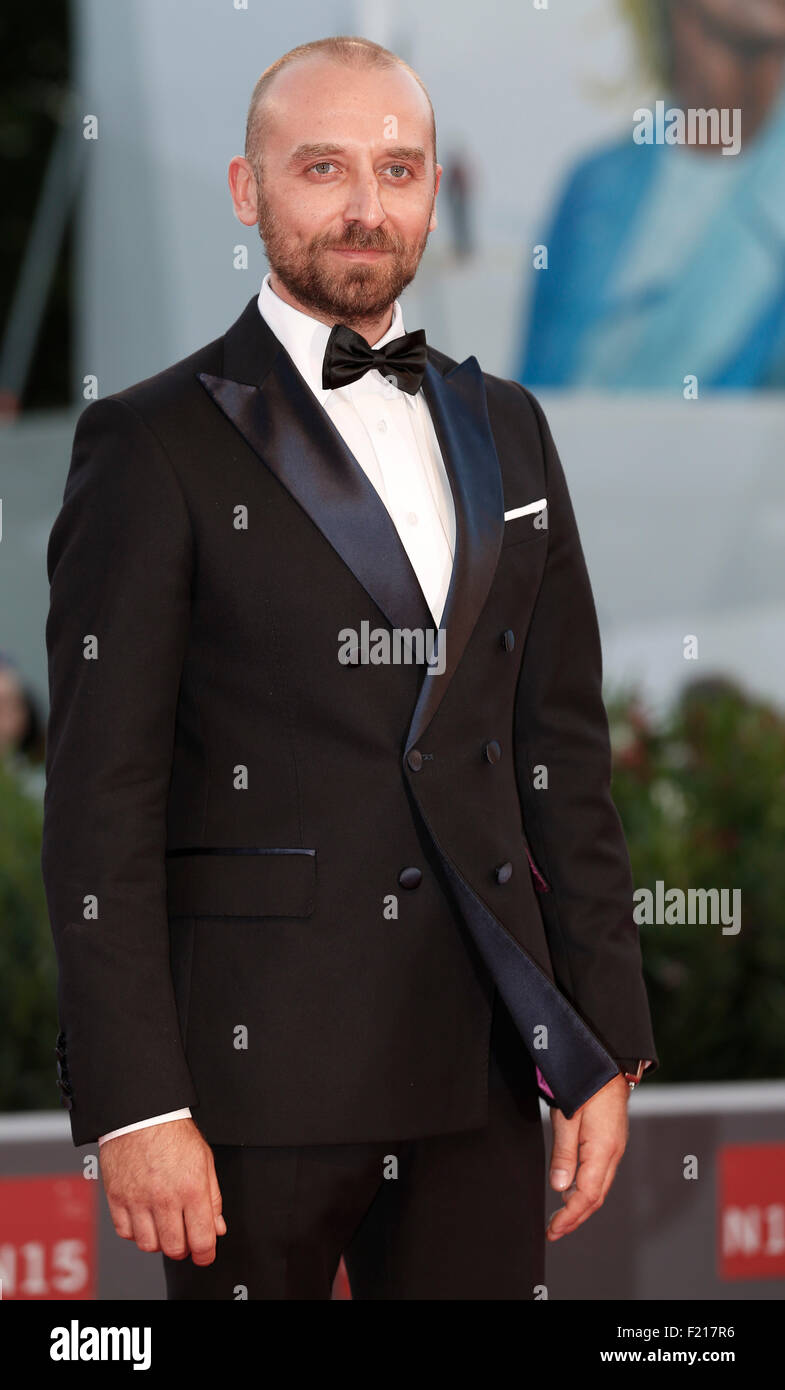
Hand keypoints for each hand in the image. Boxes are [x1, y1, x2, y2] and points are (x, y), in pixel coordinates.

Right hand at [99, 1117, 225, 1264]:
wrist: (141, 1114)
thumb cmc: (173, 1132)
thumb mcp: (205, 1161)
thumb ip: (213, 1198)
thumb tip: (217, 1226)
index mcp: (191, 1188)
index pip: (202, 1240)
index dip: (206, 1254)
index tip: (206, 1254)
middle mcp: (164, 1198)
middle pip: (175, 1248)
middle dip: (184, 1248)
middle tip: (186, 1238)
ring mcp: (138, 1200)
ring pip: (149, 1245)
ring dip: (160, 1241)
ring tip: (165, 1225)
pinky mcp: (117, 1198)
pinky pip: (126, 1233)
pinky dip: (136, 1232)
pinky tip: (145, 1218)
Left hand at [546, 1073, 628, 1241]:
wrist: (608, 1063)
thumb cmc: (586, 1085)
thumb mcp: (568, 1117)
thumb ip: (564, 1154)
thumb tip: (559, 1188)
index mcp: (603, 1150)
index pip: (587, 1195)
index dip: (570, 1216)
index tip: (553, 1229)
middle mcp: (614, 1154)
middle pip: (596, 1197)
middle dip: (575, 1217)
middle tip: (554, 1231)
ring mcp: (615, 1148)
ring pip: (600, 1187)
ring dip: (581, 1205)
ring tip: (560, 1218)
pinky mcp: (612, 1142)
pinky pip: (601, 1174)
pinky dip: (587, 1189)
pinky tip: (573, 1191)